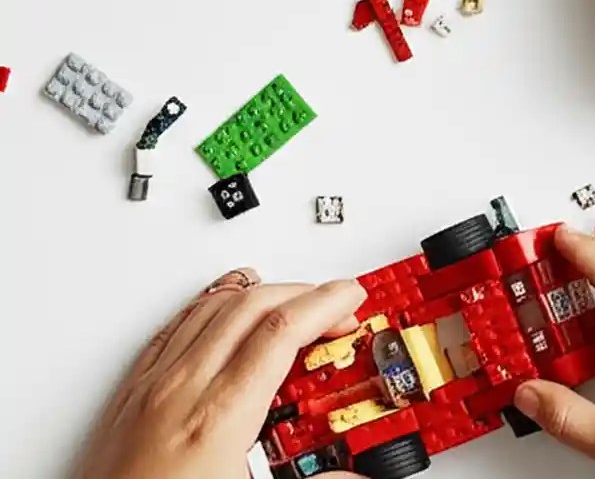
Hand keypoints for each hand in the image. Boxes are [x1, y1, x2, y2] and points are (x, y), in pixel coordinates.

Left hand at [77, 269, 366, 478]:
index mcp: (217, 419)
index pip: (280, 332)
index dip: (324, 304)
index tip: (349, 297)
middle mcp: (181, 391)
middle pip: (250, 308)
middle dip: (302, 294)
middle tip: (334, 306)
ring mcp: (151, 388)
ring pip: (209, 308)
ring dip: (258, 293)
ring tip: (289, 300)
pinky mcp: (129, 395)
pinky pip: (173, 328)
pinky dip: (209, 306)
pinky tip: (221, 311)